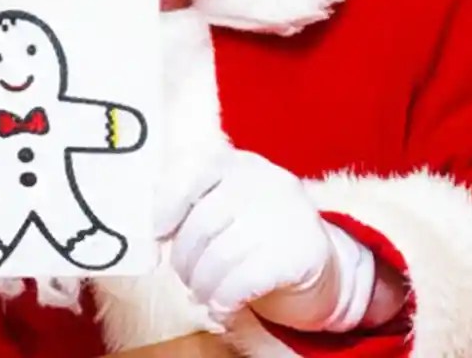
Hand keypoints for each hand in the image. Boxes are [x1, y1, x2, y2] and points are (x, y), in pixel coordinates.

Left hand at [156, 150, 374, 331]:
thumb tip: (151, 234)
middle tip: (186, 279)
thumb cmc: (255, 236)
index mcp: (237, 164)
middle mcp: (264, 181)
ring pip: (221, 256)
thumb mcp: (226, 208)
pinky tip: (224, 308)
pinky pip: (245, 280)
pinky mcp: (303, 252)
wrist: (320, 264)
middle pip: (202, 223)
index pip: (192, 171)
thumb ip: (191, 208)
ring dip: (203, 286)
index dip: (166, 206)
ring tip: (204, 296)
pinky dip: (225, 300)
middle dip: (185, 260)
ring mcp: (288, 214)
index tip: (157, 235)